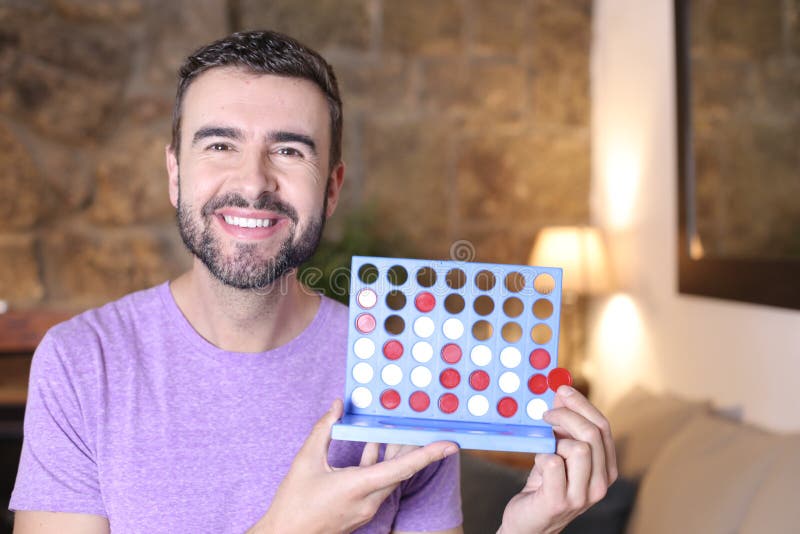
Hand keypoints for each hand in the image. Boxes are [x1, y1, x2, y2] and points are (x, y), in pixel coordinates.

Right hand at [249, 399, 458, 533]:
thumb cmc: (293, 503)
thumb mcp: (306, 460)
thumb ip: (324, 430)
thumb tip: (337, 406)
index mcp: (358, 487)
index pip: (401, 469)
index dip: (428, 455)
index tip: (449, 445)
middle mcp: (368, 501)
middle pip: (400, 471)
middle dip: (415, 448)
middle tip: (428, 427)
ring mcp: (365, 508)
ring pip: (389, 477)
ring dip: (396, 455)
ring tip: (403, 431)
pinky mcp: (359, 510)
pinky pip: (377, 484)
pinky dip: (379, 464)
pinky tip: (374, 446)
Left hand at [497, 385, 617, 533]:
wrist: (530, 522)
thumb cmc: (545, 484)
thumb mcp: (559, 452)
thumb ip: (564, 425)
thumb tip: (561, 391)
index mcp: (606, 469)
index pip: (603, 427)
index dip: (582, 404)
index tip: (562, 390)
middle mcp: (600, 483)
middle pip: (593, 434)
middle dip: (567, 415)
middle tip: (545, 413)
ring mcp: (582, 495)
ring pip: (578, 449)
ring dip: (555, 439)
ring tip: (543, 444)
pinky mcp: (559, 501)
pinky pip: (553, 463)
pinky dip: (541, 455)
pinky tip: (537, 462)